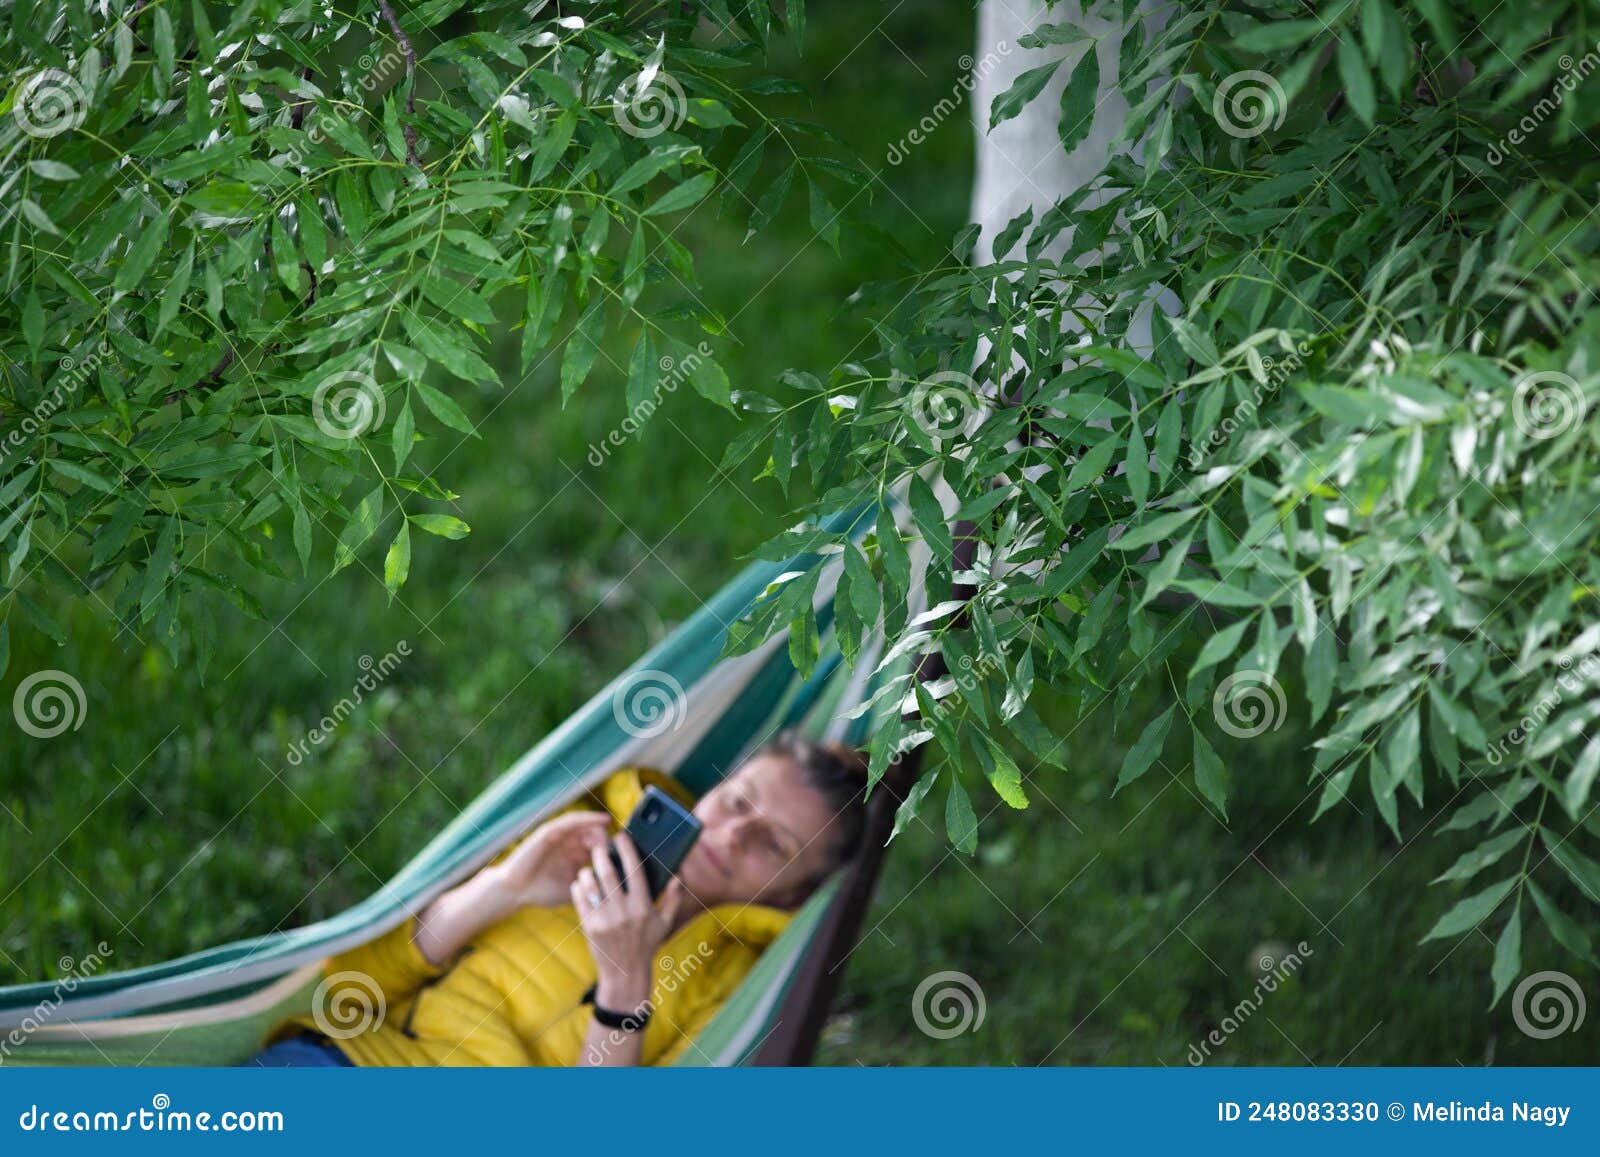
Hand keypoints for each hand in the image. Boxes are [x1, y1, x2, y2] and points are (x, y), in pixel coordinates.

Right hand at [490, 811, 612, 909]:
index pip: (599, 847)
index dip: (613, 849)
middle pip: (595, 834)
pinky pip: (571, 821)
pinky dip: (587, 818)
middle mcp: (570, 844)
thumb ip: (592, 886)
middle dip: (608, 838)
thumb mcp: (574, 890)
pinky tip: (600, 820)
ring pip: (585, 825)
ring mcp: (560, 837)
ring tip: (612, 829)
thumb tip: (619, 890)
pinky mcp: (549, 831)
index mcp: (576, 857)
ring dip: (600, 826)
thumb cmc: (543, 892)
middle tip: (620, 844)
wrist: (515, 891)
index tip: (629, 854)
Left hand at [571, 834, 685, 1009]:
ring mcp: (605, 920)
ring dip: (588, 870)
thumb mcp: (665, 922)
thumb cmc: (646, 944)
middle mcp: (623, 912)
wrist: (625, 974)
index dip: (627, 849)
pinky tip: (582, 882)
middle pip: (608, 873)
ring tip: (590, 866)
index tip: (621, 836)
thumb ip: (675, 896)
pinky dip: (579, 887)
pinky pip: (580, 899)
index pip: (635, 870)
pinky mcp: (589, 927)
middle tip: (599, 846)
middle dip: (602, 855)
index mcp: (643, 907)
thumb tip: (679, 872)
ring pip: (591, 884)